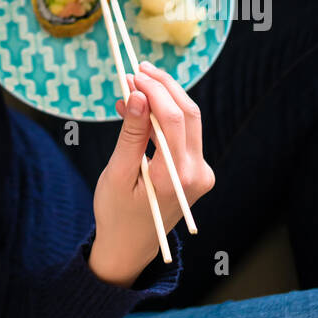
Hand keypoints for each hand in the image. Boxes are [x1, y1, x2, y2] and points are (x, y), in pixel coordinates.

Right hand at [88, 61, 214, 286]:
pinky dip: (164, 117)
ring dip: (164, 98)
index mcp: (175, 178)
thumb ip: (130, 134)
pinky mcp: (198, 173)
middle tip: (137, 69)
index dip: (154, 90)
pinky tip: (139, 110)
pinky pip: (184, 135)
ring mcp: (201, 174)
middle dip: (163, 86)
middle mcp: (197, 175)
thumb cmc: (116, 212)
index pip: (172, 119)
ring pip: (189, 121)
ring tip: (133, 85)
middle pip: (188, 114)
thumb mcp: (117, 173)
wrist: (130, 248)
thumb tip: (136, 94)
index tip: (132, 74)